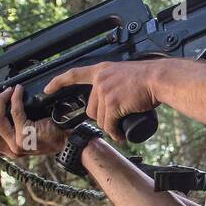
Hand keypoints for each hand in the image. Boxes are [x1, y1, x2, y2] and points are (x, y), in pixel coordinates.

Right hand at [0, 85, 67, 159]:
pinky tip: (17, 91)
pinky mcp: (27, 134)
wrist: (70, 139)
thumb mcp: (26, 135)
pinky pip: (14, 111)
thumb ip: (10, 131)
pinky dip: (14, 98)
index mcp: (7, 151)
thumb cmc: (51, 133)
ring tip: (4, 93)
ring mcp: (18, 144)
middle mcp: (10, 151)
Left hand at [43, 61, 159, 141]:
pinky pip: (109, 124)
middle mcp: (100, 80)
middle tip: (115, 121)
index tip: (47, 88)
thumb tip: (113, 98)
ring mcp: (105, 92)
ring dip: (109, 126)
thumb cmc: (148, 78)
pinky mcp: (112, 103)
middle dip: (102, 118)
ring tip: (120, 127)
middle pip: (90, 107)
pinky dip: (115, 133)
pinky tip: (120, 135)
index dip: (58, 82)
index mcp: (101, 70)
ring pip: (99, 118)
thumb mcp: (125, 74)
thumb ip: (114, 82)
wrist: (158, 79)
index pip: (74, 74)